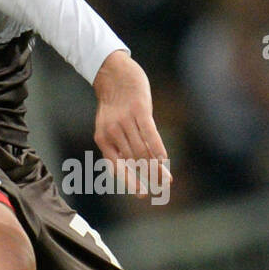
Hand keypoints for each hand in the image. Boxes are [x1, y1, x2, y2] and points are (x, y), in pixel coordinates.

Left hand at [92, 51, 169, 196]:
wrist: (115, 74)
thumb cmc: (115, 103)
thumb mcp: (109, 125)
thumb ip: (119, 144)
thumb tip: (136, 165)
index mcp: (102, 138)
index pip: (116, 166)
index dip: (130, 181)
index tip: (142, 194)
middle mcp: (112, 131)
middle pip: (134, 160)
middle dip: (149, 175)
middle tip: (162, 187)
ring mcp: (125, 121)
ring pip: (143, 150)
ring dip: (156, 167)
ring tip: (166, 179)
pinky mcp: (139, 110)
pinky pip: (150, 134)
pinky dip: (158, 148)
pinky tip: (165, 160)